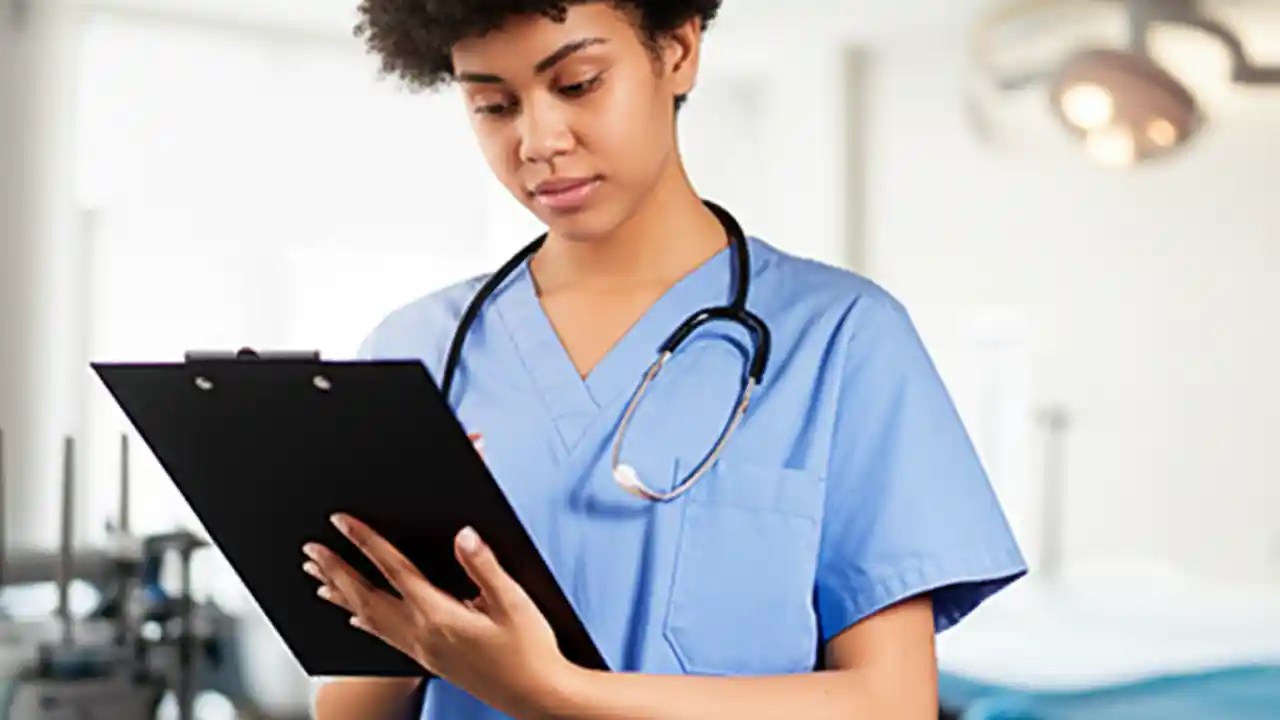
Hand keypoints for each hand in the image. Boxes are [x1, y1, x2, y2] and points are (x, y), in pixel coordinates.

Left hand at [302, 514, 576, 718]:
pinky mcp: (428, 659)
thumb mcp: (513, 602)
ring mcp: (422, 649)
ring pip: (369, 618)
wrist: (536, 696)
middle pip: (366, 597)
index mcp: (439, 614)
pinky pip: (383, 636)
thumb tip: (463, 535)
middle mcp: (422, 634)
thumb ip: (484, 566)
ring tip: (319, 579)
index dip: (365, 542)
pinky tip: (353, 617)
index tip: (341, 522)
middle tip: (311, 550)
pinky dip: (362, 620)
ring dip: (341, 595)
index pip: (393, 570)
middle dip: (336, 571)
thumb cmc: (530, 650)